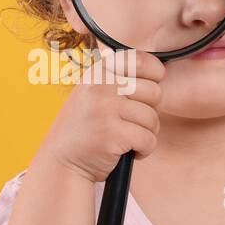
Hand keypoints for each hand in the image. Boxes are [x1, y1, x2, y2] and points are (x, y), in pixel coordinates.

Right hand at [39, 46, 164, 184]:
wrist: (63, 163)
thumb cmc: (86, 129)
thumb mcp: (95, 94)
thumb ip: (120, 79)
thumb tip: (160, 70)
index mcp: (98, 72)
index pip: (141, 61)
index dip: (154, 77)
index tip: (146, 93)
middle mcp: (100, 86)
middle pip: (154, 92)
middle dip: (150, 112)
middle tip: (132, 123)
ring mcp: (104, 109)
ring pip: (152, 118)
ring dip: (147, 134)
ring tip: (129, 139)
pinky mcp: (111, 134)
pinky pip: (148, 139)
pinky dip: (144, 150)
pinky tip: (129, 151)